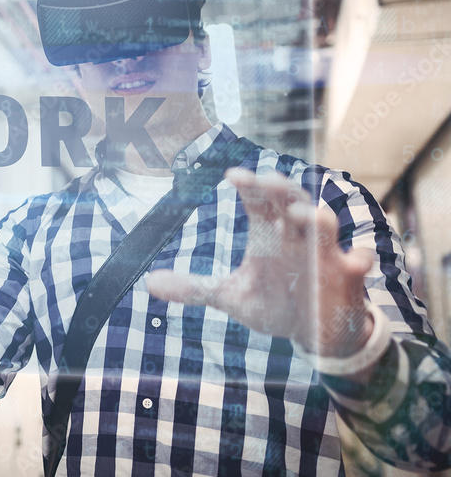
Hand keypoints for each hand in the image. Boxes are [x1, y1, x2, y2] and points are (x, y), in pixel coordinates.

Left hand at [147, 168, 374, 358]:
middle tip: (267, 180)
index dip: (250, 185)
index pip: (259, 200)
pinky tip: (355, 260)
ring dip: (317, 218)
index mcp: (269, 234)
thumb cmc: (275, 305)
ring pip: (326, 225)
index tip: (232, 175)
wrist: (314, 336)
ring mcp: (323, 255)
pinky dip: (360, 259)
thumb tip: (149, 283)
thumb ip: (193, 288)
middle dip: (282, 190)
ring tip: (301, 216)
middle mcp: (296, 237)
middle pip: (292, 201)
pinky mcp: (346, 278)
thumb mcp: (231, 298)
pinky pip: (360, 262)